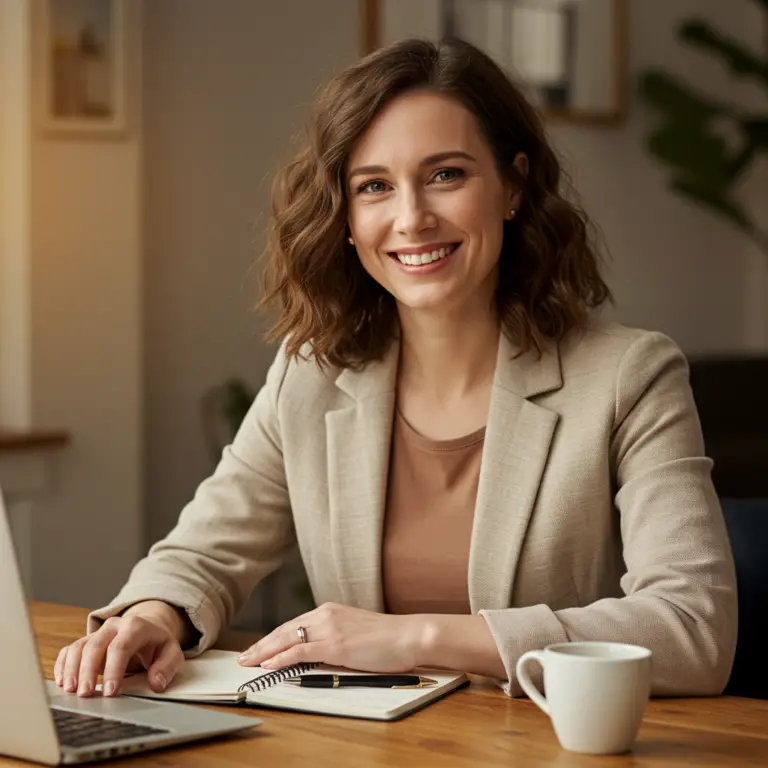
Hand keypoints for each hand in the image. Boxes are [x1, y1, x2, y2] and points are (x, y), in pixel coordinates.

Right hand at [54, 604, 185, 697]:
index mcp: (136, 626)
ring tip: (70, 691)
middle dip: (88, 671)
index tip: (110, 691)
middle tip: (86, 695)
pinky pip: (69, 650)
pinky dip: (63, 665)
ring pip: (79, 647)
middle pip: (95, 646)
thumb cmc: (157, 644)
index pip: (121, 646)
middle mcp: (114, 626)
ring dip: (72, 669)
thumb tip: (155, 683)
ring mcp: (98, 632)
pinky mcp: (86, 641)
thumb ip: (167, 667)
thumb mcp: (171, 653)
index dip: (114, 669)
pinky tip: (62, 682)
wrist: (148, 628)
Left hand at [238, 602, 425, 672]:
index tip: (258, 648)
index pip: (293, 624)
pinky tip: (269, 664)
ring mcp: (330, 628)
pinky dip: (282, 657)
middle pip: (285, 629)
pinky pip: (301, 650)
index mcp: (330, 610)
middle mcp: (326, 614)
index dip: (272, 637)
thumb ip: (333, 638)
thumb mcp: (354, 632)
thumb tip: (314, 654)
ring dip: (265, 652)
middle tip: (244, 657)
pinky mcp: (336, 644)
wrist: (408, 635)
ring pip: (288, 638)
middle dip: (262, 644)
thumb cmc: (387, 638)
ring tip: (249, 662)